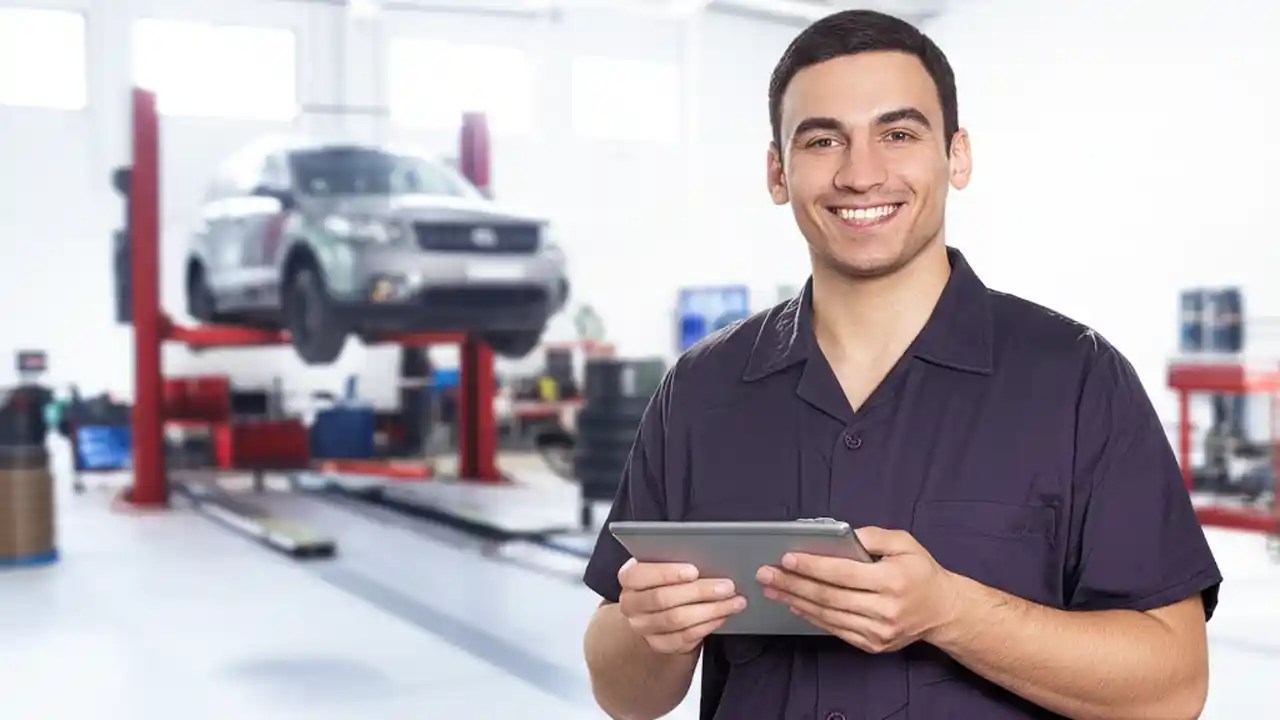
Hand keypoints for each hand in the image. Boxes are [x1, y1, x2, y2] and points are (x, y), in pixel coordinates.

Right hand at [617, 558, 747, 654]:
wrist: (657, 609)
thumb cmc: (666, 578)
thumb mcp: (665, 562)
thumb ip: (676, 558)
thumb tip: (706, 554)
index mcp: (629, 577)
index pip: (641, 575)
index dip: (668, 573)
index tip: (694, 570)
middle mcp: (630, 604)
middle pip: (664, 599)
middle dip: (700, 592)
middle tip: (727, 586)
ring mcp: (643, 627)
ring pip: (677, 620)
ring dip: (710, 610)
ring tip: (734, 601)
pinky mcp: (658, 644)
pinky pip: (684, 638)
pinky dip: (707, 626)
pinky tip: (722, 616)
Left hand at [755, 526, 961, 652]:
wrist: (943, 611)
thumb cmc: (921, 572)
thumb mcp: (905, 543)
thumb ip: (873, 536)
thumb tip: (841, 535)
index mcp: (893, 581)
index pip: (842, 573)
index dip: (811, 565)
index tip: (786, 557)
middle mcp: (885, 609)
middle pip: (829, 596)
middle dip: (793, 583)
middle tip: (766, 573)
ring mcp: (878, 631)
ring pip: (828, 615)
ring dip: (795, 601)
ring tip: (772, 588)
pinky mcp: (873, 644)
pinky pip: (835, 630)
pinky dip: (811, 617)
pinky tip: (794, 604)